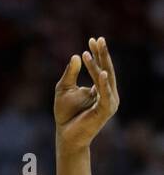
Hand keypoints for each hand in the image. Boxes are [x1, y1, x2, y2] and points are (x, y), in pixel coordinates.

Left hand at [54, 37, 119, 152]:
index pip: (101, 67)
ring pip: (105, 79)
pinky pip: (105, 95)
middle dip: (102, 54)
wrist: (66, 135)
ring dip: (99, 65)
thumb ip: (70, 73)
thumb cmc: (65, 114)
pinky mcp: (105, 111)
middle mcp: (109, 94)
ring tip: (93, 51)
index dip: (97, 54)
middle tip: (98, 39)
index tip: (92, 39)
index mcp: (101, 89)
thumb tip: (75, 56)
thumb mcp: (64, 89)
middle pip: (107, 70)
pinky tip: (101, 72)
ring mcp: (109, 102)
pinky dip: (103, 84)